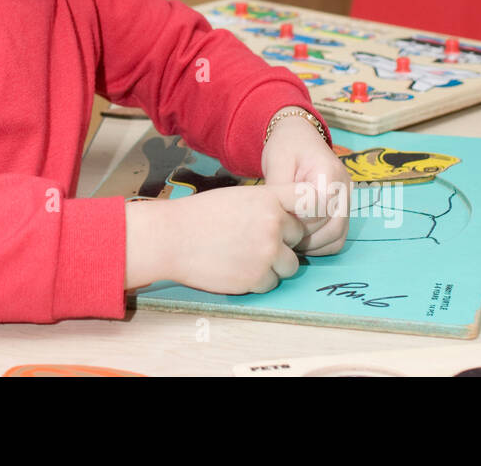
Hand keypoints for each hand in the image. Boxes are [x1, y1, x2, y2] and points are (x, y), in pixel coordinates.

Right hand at [159, 183, 308, 294]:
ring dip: (273, 265)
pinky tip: (234, 267)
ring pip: (289, 265)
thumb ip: (266, 205)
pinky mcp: (257, 278)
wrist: (170, 239)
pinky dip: (256, 280)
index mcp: (268, 199)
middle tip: (253, 241)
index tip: (296, 216)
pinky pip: (271, 283)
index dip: (306, 210)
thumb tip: (290, 218)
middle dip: (282, 242)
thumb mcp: (237, 197)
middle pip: (298, 237)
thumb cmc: (199, 215)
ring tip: (243, 256)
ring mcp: (267, 253)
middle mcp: (273, 224)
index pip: (309, 200)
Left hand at [261, 114, 349, 255]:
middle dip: (305, 236)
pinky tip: (300, 238)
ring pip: (338, 237)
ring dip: (313, 244)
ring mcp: (347, 201)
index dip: (300, 219)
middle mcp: (345, 188)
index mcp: (329, 172)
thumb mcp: (277, 161)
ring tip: (290, 237)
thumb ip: (280, 189)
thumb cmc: (286, 146)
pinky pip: (337, 238)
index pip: (321, 209)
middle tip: (282, 233)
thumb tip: (282, 218)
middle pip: (334, 228)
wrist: (298, 136)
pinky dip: (320, 245)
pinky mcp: (342, 211)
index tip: (281, 217)